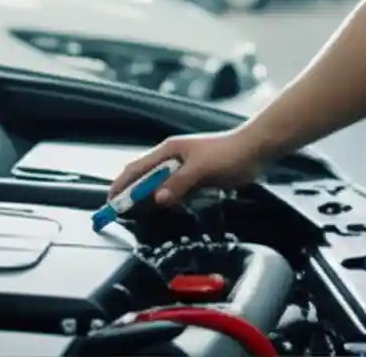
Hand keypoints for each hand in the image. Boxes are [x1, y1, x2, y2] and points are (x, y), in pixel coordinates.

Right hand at [108, 129, 268, 206]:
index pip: (136, 169)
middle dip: (131, 195)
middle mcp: (172, 159)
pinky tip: (163, 211)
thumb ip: (179, 184)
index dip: (121, 186)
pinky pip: (174, 192)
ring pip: (159, 187)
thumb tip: (158, 199)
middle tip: (121, 215)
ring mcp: (184, 169)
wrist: (255, 149)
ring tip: (137, 216)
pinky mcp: (196, 178)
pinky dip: (166, 201)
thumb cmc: (229, 153)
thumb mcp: (201, 169)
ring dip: (148, 200)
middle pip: (144, 179)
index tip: (110, 203)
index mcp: (168, 151)